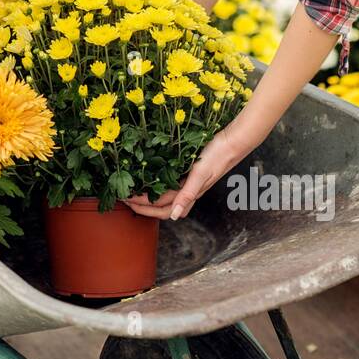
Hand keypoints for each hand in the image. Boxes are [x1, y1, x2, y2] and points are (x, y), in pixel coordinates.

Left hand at [123, 119, 260, 220]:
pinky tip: (154, 181)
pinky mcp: (192, 173)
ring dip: (151, 199)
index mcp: (189, 193)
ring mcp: (191, 183)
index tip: (127, 200)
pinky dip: (161, 187)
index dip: (144, 206)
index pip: (161, 206)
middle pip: (163, 207)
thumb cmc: (217, 155)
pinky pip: (174, 186)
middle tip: (125, 199)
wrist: (233, 142)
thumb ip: (188, 194)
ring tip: (136, 193)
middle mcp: (189, 191)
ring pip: (168, 198)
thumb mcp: (200, 173)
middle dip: (143, 207)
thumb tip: (175, 216)